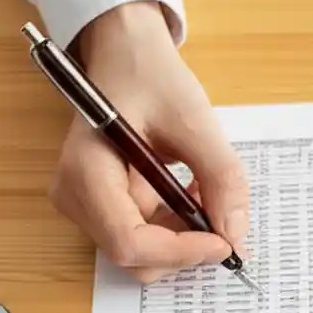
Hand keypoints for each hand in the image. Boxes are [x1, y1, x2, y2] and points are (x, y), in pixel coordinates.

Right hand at [49, 1, 247, 282]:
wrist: (125, 55)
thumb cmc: (150, 76)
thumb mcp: (195, 120)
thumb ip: (221, 178)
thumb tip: (236, 236)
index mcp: (86, 170)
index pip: (128, 242)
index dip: (180, 252)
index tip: (224, 241)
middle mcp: (76, 197)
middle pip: (135, 257)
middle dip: (185, 247)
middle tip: (221, 212)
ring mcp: (85, 205)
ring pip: (143, 253)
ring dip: (184, 235)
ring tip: (204, 189)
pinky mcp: (101, 207)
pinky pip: (144, 236)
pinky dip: (176, 226)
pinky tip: (190, 190)